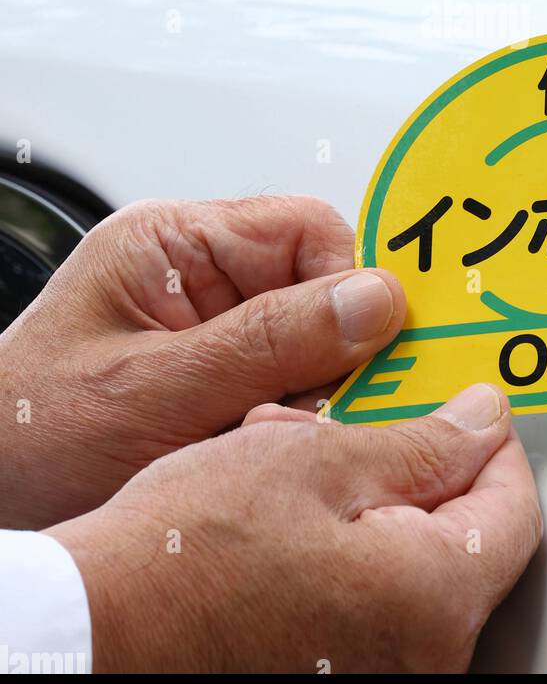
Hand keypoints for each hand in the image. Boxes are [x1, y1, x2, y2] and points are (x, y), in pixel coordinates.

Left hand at [0, 196, 405, 528]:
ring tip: (261, 443)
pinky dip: (283, 425)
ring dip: (305, 399)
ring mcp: (204, 328)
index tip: (369, 355)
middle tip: (310, 415)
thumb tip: (375, 299)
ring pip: (309, 345)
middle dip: (329, 356)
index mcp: (173, 242)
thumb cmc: (26, 436)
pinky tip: (253, 455)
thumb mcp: (151, 393)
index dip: (349, 288)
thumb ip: (267, 343)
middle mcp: (194, 275)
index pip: (307, 229)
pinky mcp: (210, 380)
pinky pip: (283, 387)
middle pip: (317, 287)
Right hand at [51, 384, 541, 672]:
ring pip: (405, 566)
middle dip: (409, 467)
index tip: (461, 407)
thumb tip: (483, 422)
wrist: (98, 632)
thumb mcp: (317, 458)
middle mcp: (421, 660)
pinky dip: (340, 553)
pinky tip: (282, 518)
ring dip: (365, 503)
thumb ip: (422, 443)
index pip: (514, 507)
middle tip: (351, 425)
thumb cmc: (189, 553)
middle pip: (460, 539)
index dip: (489, 444)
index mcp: (433, 598)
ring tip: (293, 461)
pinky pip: (366, 606)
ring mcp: (377, 681)